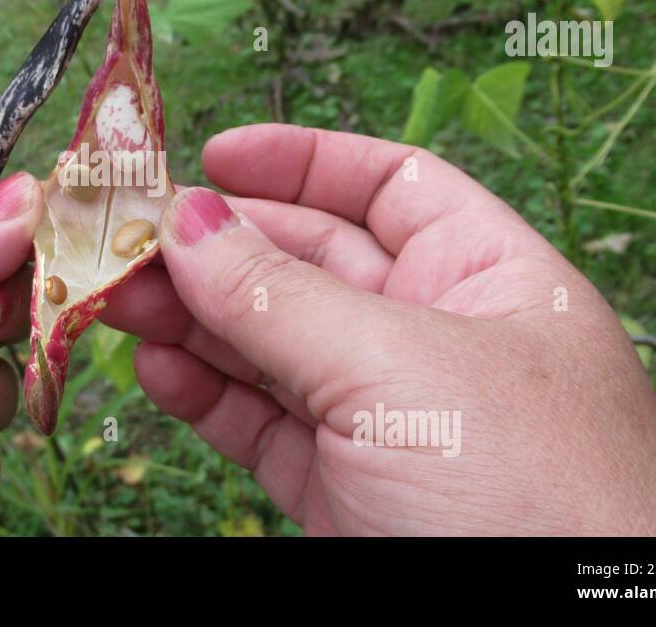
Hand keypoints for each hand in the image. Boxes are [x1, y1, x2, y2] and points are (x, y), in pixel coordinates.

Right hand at [103, 125, 655, 534]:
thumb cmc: (538, 500)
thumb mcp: (403, 369)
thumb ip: (282, 296)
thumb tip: (187, 220)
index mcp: (491, 279)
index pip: (390, 187)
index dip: (302, 162)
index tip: (213, 153)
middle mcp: (437, 341)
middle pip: (311, 263)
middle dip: (220, 244)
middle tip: (132, 233)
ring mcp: (386, 420)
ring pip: (270, 345)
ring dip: (191, 316)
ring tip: (117, 295)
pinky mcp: (342, 492)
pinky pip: (258, 422)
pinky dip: (203, 392)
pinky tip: (156, 365)